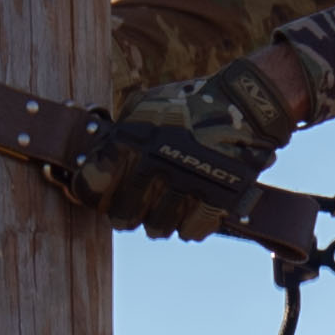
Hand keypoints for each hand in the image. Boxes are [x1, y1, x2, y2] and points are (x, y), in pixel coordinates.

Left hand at [72, 50, 303, 236]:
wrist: (242, 105)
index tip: (99, 197)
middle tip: (131, 212)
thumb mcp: (144, 105)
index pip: (93, 183)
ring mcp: (186, 184)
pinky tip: (190, 210)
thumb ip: (120, 133)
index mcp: (131, 140)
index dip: (92, 194)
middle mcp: (155, 164)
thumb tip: (98, 161)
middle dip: (126, 215)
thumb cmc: (188, 105)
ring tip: (164, 209)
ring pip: (158, 227)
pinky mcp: (216, 199)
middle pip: (124, 215)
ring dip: (159, 221)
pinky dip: (189, 225)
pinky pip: (191, 230)